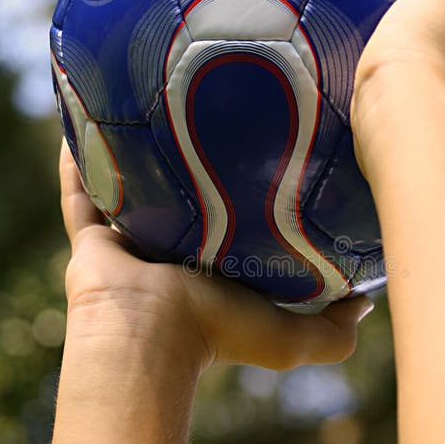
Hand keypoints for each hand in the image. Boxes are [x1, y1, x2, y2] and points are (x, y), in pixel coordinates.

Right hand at [60, 141, 370, 373]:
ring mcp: (130, 242)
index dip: (248, 195)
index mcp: (214, 268)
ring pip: (130, 190)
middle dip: (192, 166)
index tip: (269, 153)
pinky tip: (84, 117)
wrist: (148, 339)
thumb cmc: (219, 333)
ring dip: (133, 157)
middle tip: (210, 116)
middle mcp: (170, 253)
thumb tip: (366, 299)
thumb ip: (335, 328)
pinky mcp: (92, 236)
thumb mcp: (294, 337)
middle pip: (182, 201)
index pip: (232, 224)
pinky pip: (81, 188)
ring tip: (144, 105)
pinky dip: (78, 160)